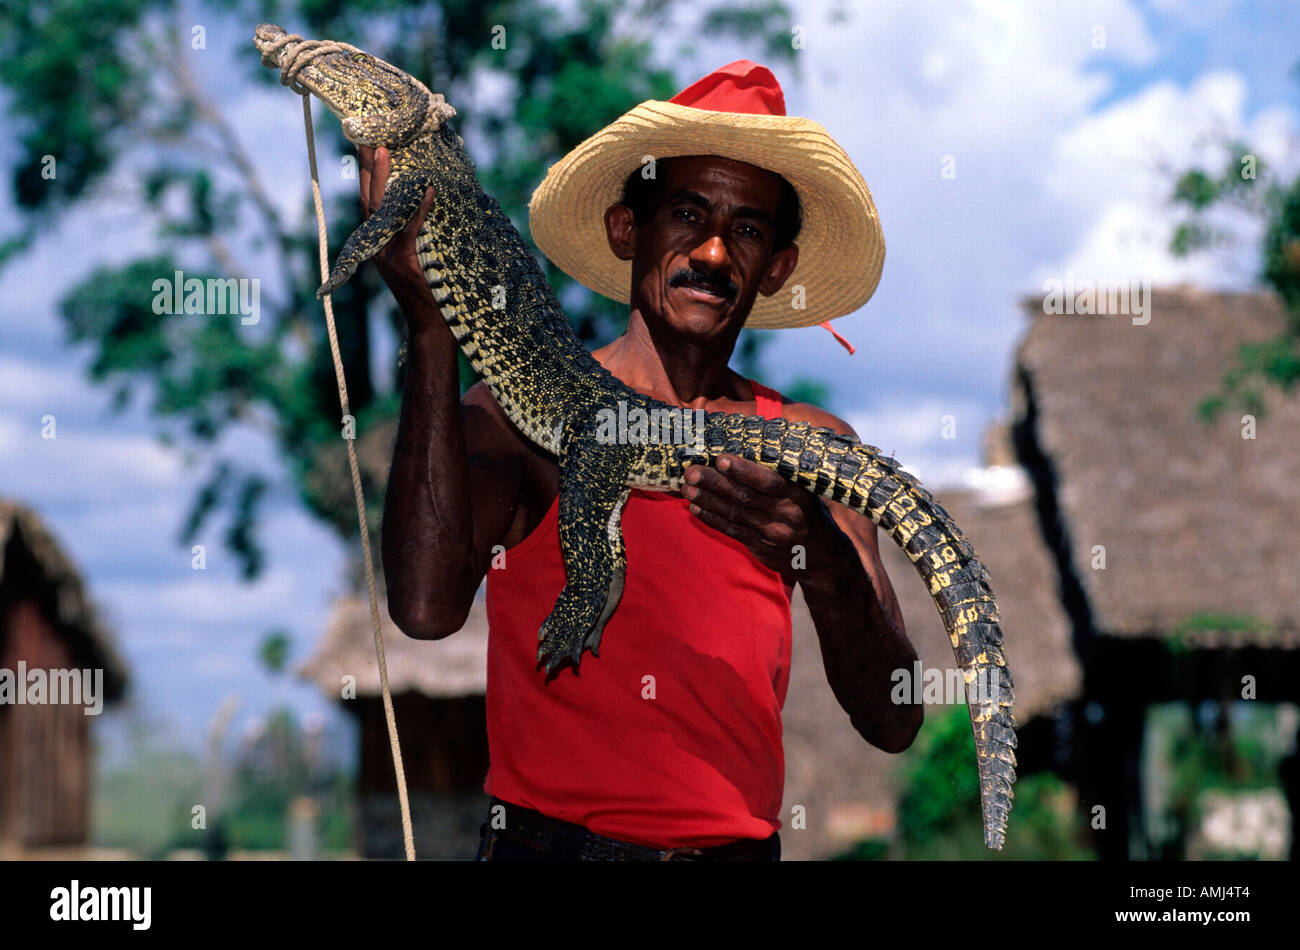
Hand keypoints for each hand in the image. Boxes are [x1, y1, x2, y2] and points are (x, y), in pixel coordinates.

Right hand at [358, 144, 437, 314]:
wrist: (429, 325)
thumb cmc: (428, 290)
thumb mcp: (417, 255)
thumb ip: (415, 230)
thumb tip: (427, 195)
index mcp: (377, 240)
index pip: (369, 199)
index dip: (366, 172)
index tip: (365, 142)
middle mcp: (377, 245)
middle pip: (369, 197)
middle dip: (367, 166)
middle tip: (368, 135)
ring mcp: (388, 254)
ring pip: (382, 208)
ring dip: (384, 178)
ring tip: (385, 149)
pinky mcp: (405, 263)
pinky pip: (410, 230)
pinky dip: (418, 209)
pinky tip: (426, 189)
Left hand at [682, 453, 837, 581]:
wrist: (823, 556)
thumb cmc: (809, 511)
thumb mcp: (805, 490)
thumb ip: (781, 474)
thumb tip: (747, 446)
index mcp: (798, 494)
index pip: (769, 481)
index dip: (744, 470)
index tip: (721, 458)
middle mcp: (785, 513)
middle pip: (746, 497)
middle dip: (716, 483)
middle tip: (692, 470)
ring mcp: (772, 533)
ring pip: (735, 513)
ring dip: (708, 500)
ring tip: (687, 487)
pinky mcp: (760, 547)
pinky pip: (733, 531)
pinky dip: (713, 519)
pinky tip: (696, 508)